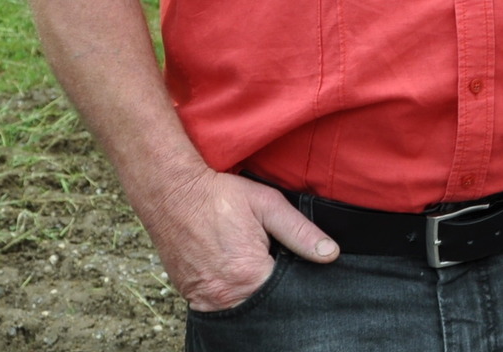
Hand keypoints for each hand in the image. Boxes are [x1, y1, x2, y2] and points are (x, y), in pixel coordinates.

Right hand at [144, 168, 338, 311]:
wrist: (172, 193)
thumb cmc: (220, 196)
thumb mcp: (268, 205)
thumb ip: (300, 232)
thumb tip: (330, 254)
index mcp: (248, 274)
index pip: (287, 295)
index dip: (297, 283)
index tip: (298, 267)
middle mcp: (225, 294)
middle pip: (264, 306)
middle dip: (275, 291)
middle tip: (272, 261)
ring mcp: (205, 299)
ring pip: (242, 310)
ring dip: (253, 294)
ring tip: (254, 265)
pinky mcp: (191, 297)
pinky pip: (219, 306)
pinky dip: (232, 295)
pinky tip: (235, 272)